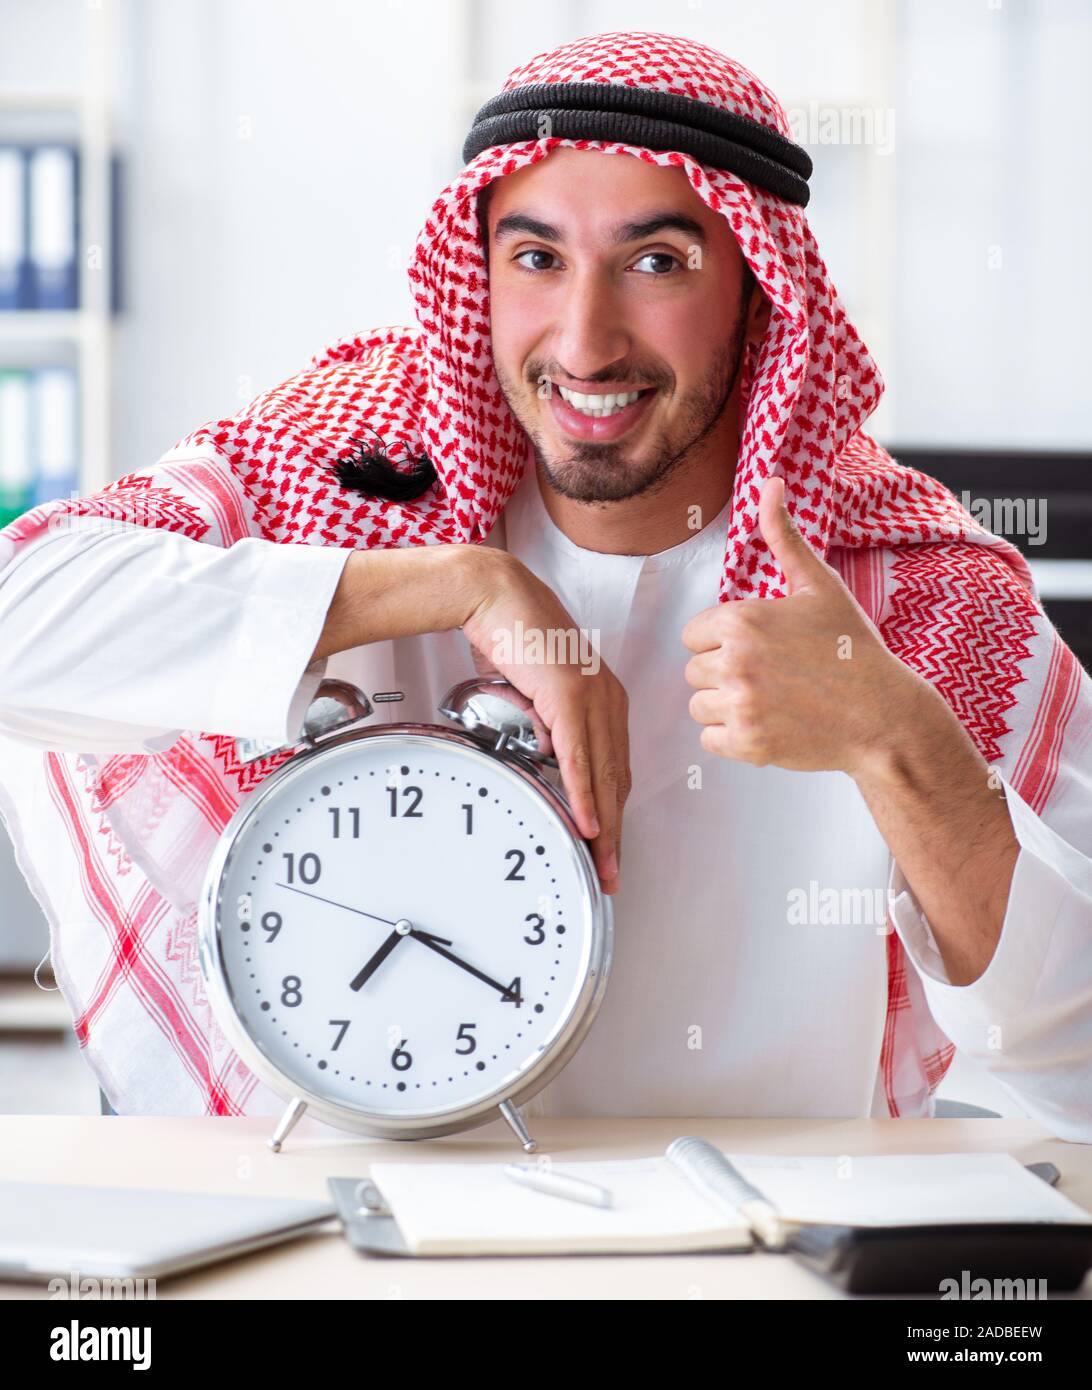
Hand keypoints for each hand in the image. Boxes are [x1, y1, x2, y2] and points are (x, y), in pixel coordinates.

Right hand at [463, 552, 630, 894]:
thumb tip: (542, 751)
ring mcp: (592, 699)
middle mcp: (607, 699)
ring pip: (603, 777)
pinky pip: (578, 760)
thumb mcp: (534, 690)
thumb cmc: (513, 635)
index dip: (614, 814)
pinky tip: (585, 825)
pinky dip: (582, 797)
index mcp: (604, 698)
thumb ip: (546, 723)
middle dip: (616, 835)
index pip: (615, 768)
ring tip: (600, 864)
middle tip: (611, 875)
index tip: (611, 849)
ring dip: (603, 828)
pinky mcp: (569, 698)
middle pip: (617, 781)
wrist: (495, 597)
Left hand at [681, 476, 924, 776]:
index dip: (723, 641)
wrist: (884, 715)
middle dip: (724, 674)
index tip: (762, 648)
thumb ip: (784, 537)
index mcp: (740, 620)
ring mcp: (740, 705)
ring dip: (726, 706)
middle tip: (772, 676)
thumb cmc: (853, 648)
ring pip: (699, 705)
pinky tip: (769, 724)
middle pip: (694, 670)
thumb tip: (770, 482)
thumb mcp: (819, 586)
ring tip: (771, 700)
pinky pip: (709, 740)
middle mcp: (734, 661)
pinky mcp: (746, 745)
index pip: (694, 634)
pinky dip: (732, 737)